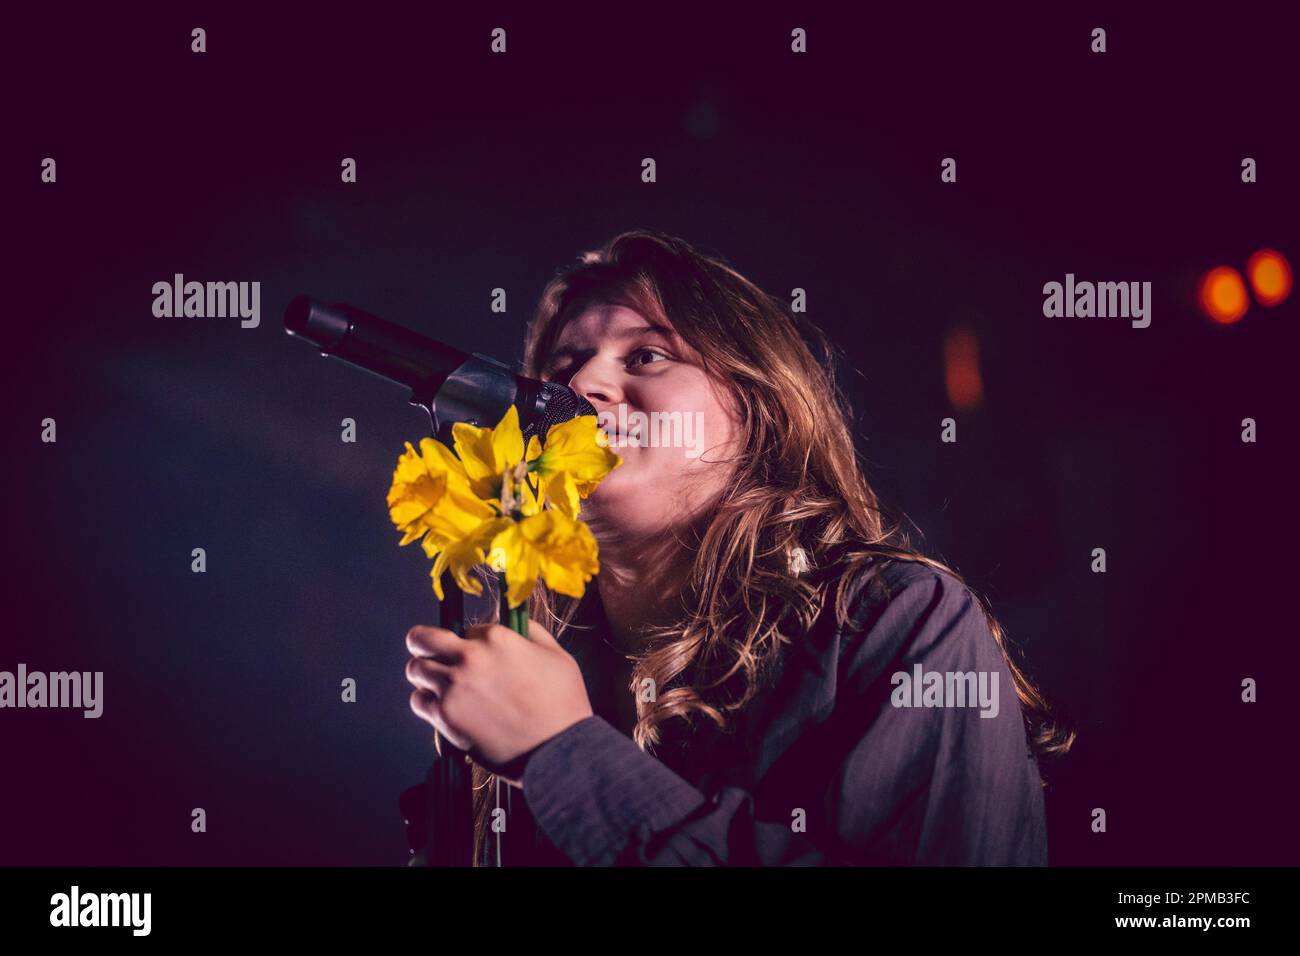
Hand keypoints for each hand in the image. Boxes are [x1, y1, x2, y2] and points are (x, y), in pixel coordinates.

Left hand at [405, 618, 592, 786]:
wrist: (558, 749)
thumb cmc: (563, 704)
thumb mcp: (556, 655)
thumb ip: (531, 631)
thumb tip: (512, 623)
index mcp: (496, 638)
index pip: (466, 628)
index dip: (470, 640)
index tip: (475, 652)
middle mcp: (469, 658)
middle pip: (422, 639)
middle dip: (423, 643)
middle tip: (427, 650)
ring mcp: (454, 688)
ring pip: (415, 670)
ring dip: (425, 674)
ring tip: (436, 683)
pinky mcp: (445, 717)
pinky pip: (418, 701)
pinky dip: (426, 702)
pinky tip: (441, 705)